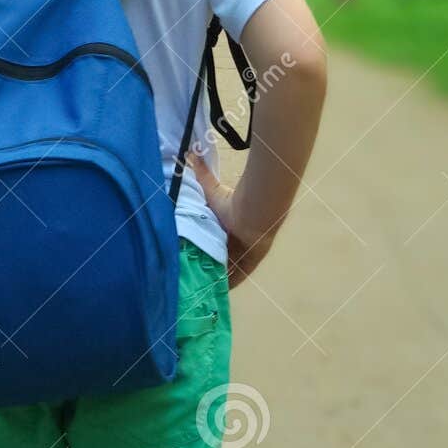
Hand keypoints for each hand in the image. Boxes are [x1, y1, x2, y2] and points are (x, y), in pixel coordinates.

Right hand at [186, 150, 275, 288]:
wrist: (256, 211)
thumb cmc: (236, 202)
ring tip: (200, 287)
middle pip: (223, 259)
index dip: (209, 251)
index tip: (196, 258)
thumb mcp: (213, 191)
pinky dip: (227, 286)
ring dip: (217, 278)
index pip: (219, 243)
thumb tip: (190, 152)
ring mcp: (245, 255)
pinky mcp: (249, 265)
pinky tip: (215, 294)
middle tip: (193, 276)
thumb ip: (203, 174)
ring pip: (228, 270)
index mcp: (231, 229)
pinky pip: (236, 279)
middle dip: (211, 267)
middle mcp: (238, 243)